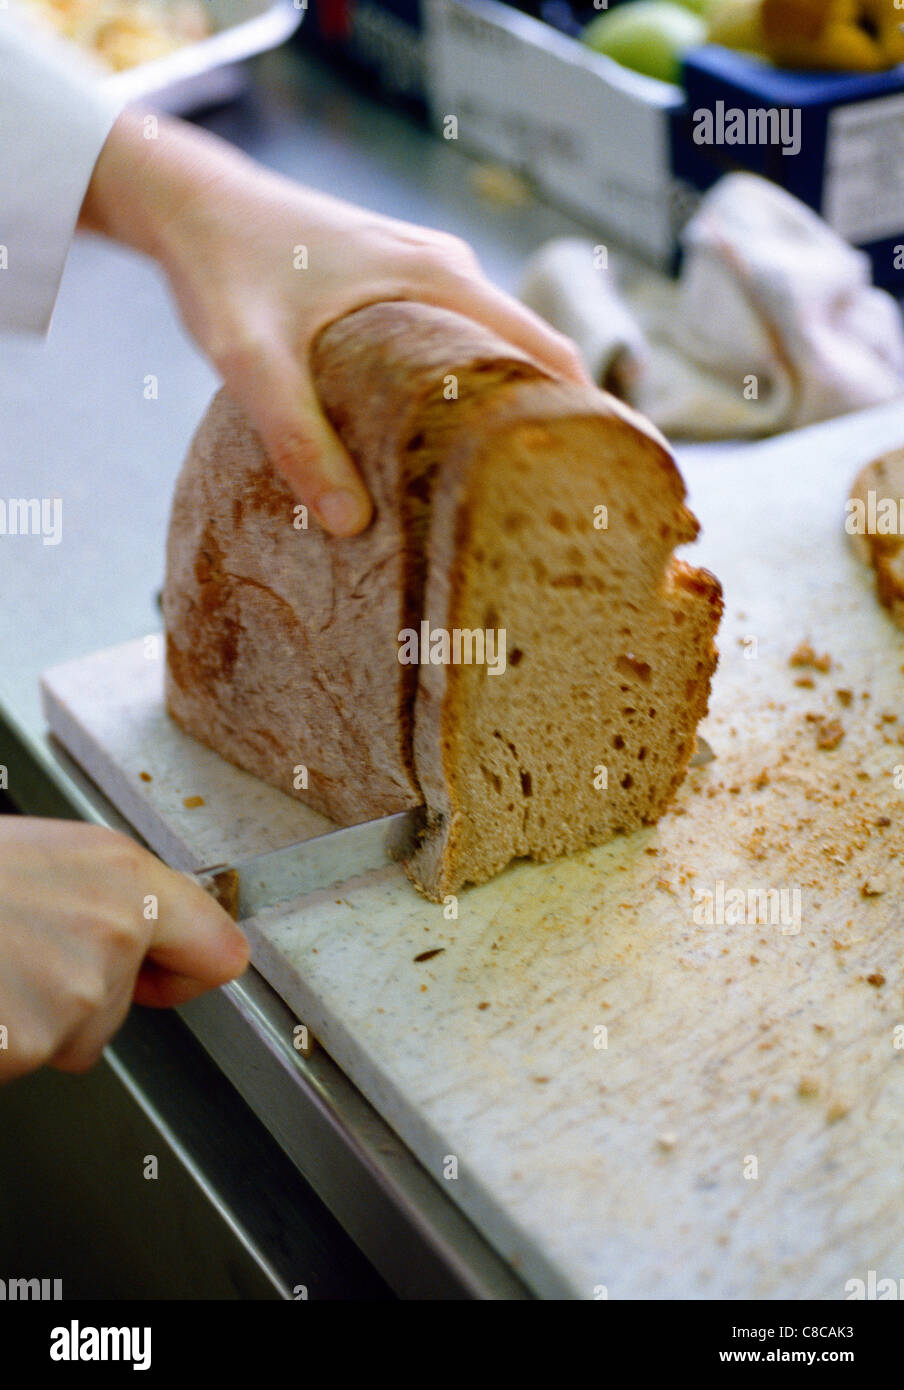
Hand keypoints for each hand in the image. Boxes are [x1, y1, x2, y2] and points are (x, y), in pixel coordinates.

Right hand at [0, 818, 248, 1081]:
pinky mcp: (31, 1044)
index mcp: (124, 877)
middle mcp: (114, 934)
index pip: (219, 952)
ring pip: (72, 1040)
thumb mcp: (46, 854)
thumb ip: (108, 893)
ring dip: (31, 1021)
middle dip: (76, 997)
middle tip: (16, 953)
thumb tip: (141, 925)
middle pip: (121, 1008)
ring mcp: (73, 996)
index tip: (164, 975)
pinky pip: (25, 1060)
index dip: (185, 972)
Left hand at [79, 109, 590, 535]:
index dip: (587, 415)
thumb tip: (351, 524)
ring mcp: (425, 274)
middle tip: (564, 505)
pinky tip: (452, 444)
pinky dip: (473, 388)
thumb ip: (296, 437)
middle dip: (553, 425)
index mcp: (438, 279)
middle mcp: (447, 270)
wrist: (186, 202)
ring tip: (517, 488)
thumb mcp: (250, 359)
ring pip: (495, 349)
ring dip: (511, 408)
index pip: (546, 350)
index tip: (611, 479)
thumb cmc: (223, 269)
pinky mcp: (399, 287)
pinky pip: (461, 342)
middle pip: (532, 354)